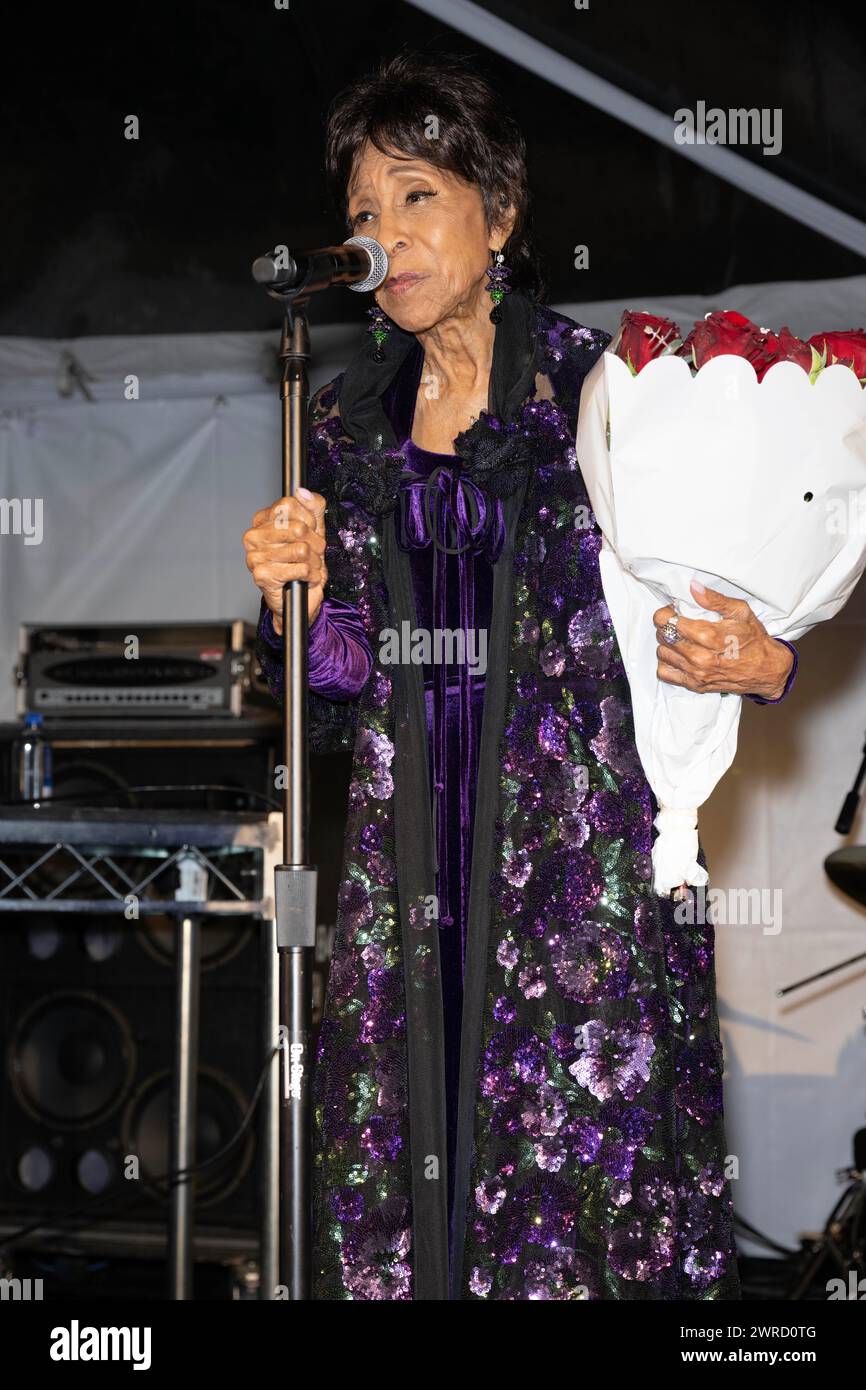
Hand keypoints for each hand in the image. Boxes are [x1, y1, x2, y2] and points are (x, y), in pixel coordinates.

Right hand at [243, 489, 327, 632]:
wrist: (301, 598)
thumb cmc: (304, 562)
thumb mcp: (314, 529)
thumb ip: (313, 507)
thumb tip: (302, 491)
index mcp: (262, 520)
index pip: (289, 505)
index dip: (309, 520)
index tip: (311, 532)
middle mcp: (253, 535)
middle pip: (298, 528)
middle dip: (316, 544)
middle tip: (313, 554)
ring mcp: (255, 556)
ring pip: (302, 550)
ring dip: (315, 563)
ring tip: (309, 568)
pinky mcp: (261, 575)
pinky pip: (301, 569)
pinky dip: (311, 576)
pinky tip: (305, 579)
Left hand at [653, 580, 793, 699]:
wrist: (766, 669)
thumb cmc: (753, 639)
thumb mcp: (740, 611)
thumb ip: (714, 599)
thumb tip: (693, 587)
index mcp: (708, 635)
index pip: (667, 621)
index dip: (666, 613)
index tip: (673, 611)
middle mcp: (699, 657)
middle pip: (663, 636)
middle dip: (667, 627)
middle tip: (679, 624)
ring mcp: (695, 673)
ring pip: (661, 654)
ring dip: (667, 644)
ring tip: (680, 639)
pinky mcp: (694, 685)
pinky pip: (664, 673)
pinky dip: (667, 663)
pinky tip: (678, 656)